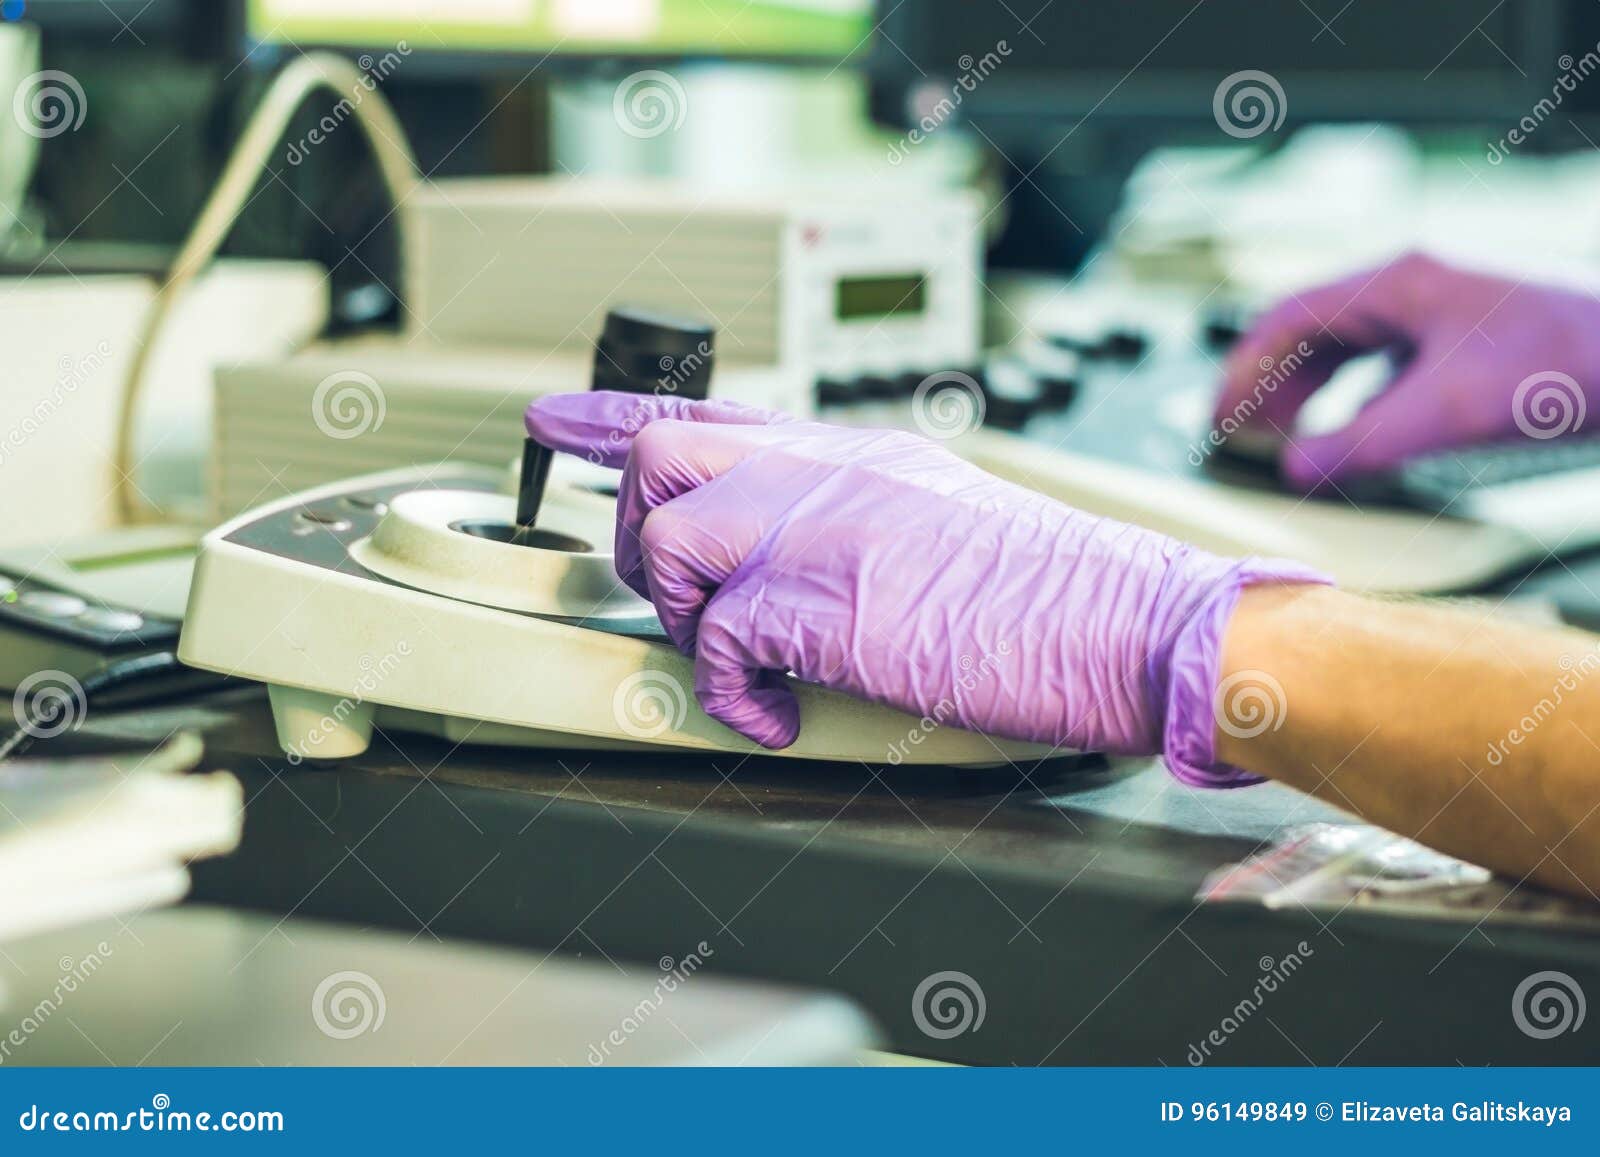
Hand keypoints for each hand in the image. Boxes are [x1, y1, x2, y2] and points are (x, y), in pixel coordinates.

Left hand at [526, 391, 1326, 783]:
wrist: (1128, 619)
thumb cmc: (1055, 587)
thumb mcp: (945, 516)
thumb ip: (862, 515)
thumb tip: (807, 558)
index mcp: (853, 450)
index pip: (709, 408)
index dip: (613, 416)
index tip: (555, 426)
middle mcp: (821, 470)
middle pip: (658, 453)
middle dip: (634, 531)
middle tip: (672, 596)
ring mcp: (817, 525)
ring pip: (663, 540)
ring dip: (678, 615)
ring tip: (740, 661)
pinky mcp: (822, 600)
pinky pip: (712, 642)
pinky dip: (730, 695)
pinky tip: (777, 715)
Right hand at [1214, 251, 1599, 489]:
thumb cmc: (1563, 365)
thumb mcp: (1447, 411)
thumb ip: (1362, 442)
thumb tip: (1294, 470)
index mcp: (1396, 284)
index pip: (1286, 318)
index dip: (1243, 370)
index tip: (1222, 418)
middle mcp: (1412, 290)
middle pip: (1310, 332)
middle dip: (1270, 385)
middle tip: (1244, 435)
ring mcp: (1438, 313)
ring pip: (1346, 348)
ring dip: (1308, 393)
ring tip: (1287, 437)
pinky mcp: (1463, 342)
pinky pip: (1383, 366)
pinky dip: (1352, 400)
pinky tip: (1355, 433)